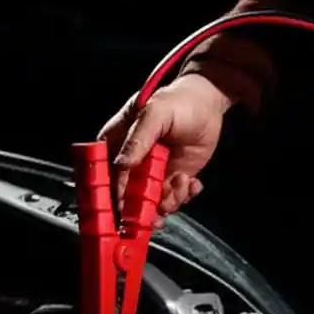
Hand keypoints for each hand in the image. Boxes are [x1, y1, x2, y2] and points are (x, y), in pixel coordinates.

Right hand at [98, 74, 228, 226]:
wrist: (207, 103)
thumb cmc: (176, 101)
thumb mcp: (155, 114)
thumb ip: (138, 139)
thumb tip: (120, 165)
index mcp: (116, 146)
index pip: (106, 177)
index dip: (112, 197)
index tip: (124, 211)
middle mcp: (130, 165)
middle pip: (126, 199)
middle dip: (142, 210)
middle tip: (158, 210)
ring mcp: (151, 175)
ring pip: (152, 204)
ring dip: (169, 201)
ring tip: (182, 182)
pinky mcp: (172, 180)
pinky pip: (174, 199)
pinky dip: (184, 196)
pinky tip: (193, 182)